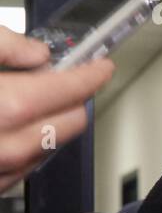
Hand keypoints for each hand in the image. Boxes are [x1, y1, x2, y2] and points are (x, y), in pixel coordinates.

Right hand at [0, 28, 113, 190]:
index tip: (101, 67)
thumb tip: (35, 51)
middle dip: (72, 99)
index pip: (69, 90)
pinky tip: (9, 128)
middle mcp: (6, 147)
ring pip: (51, 147)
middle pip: (71, 122)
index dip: (91, 74)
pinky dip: (28, 146)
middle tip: (63, 80)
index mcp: (5, 107)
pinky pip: (23, 168)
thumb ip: (3, 45)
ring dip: (51, 123)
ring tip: (27, 101)